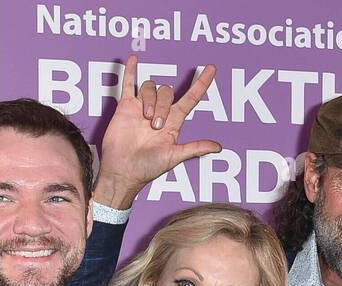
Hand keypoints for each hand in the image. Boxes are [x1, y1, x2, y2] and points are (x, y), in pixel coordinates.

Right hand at [93, 55, 220, 208]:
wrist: (123, 170)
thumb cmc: (148, 168)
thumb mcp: (174, 157)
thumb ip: (195, 148)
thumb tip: (218, 147)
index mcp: (174, 123)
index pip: (191, 98)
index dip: (202, 83)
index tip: (211, 68)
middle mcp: (160, 113)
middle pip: (168, 92)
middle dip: (162, 105)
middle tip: (154, 126)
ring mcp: (142, 108)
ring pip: (150, 87)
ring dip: (149, 100)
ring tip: (144, 119)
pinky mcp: (126, 107)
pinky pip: (129, 84)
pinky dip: (131, 72)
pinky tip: (133, 60)